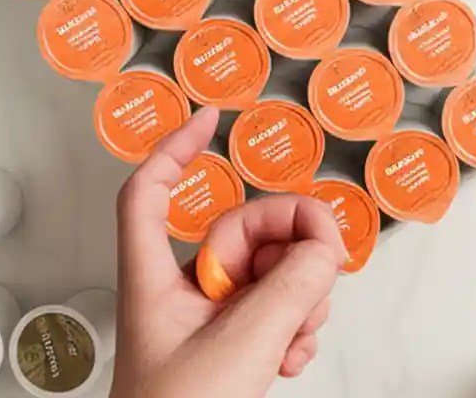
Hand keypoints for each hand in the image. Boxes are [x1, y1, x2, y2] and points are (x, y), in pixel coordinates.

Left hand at [111, 107, 347, 397]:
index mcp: (155, 282)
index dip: (175, 148)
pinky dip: (298, 328)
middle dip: (286, 246)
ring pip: (271, 272)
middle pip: (241, 229)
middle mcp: (184, 294)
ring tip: (294, 339)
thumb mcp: (242, 346)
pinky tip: (292, 358)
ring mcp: (213, 322)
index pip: (148, 193)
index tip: (211, 117)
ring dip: (300, 297)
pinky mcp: (238, 348)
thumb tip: (327, 245)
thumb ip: (291, 286)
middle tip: (321, 264)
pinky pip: (280, 310)